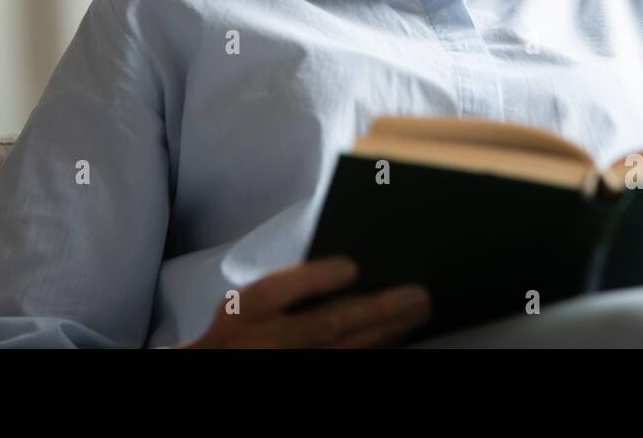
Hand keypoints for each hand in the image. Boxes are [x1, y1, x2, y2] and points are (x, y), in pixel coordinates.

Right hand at [181, 256, 431, 347]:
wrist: (225, 369)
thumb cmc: (242, 333)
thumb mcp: (245, 306)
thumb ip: (282, 290)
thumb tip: (346, 266)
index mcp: (242, 315)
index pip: (273, 293)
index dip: (312, 279)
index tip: (351, 265)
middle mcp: (263, 343)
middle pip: (323, 326)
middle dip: (374, 309)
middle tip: (416, 293)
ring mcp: (288, 365)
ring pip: (344, 352)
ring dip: (385, 332)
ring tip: (417, 311)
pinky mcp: (308, 377)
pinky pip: (347, 365)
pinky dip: (374, 351)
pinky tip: (396, 337)